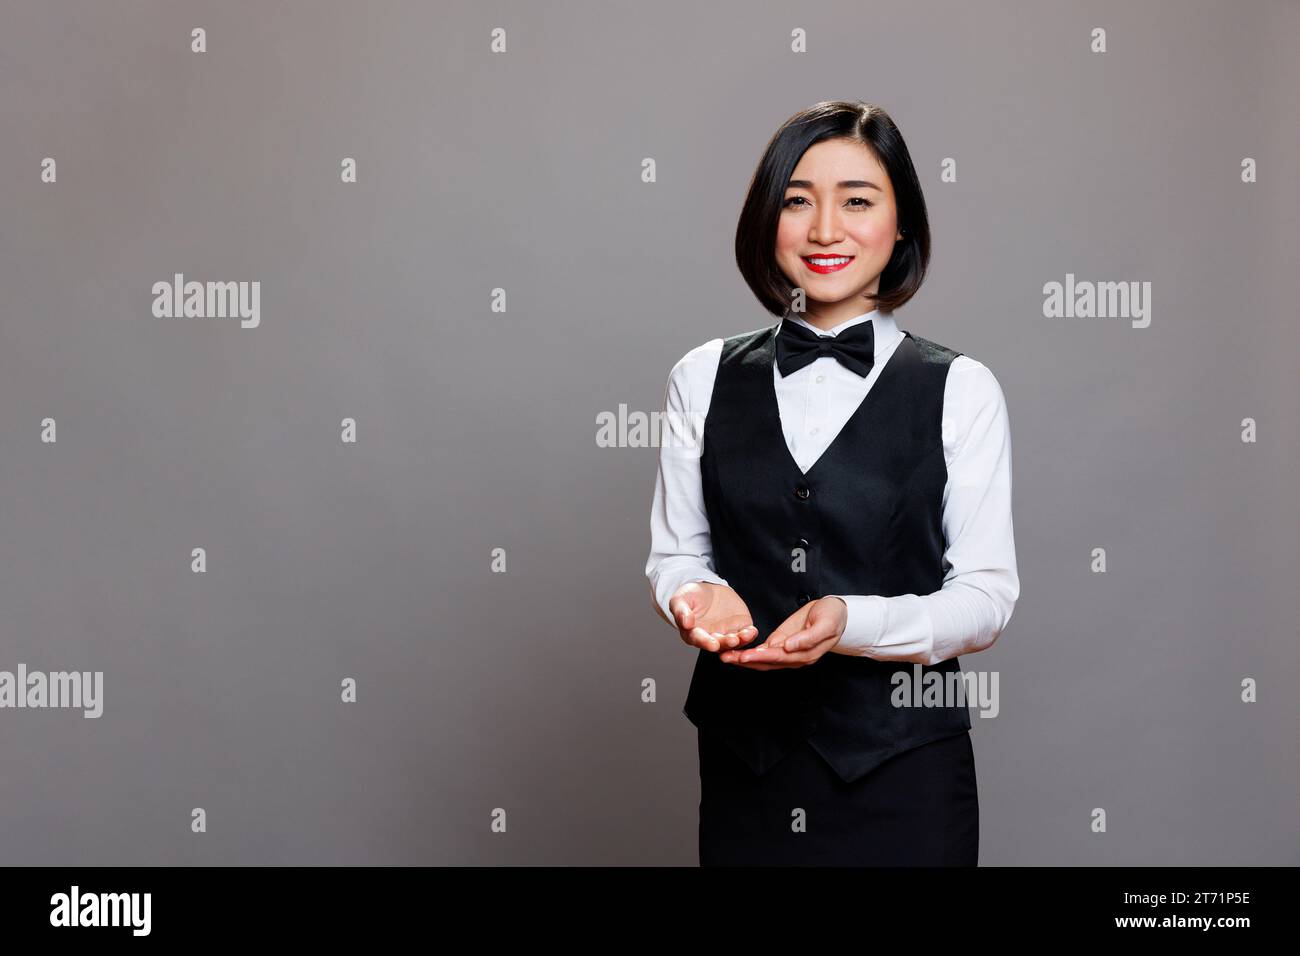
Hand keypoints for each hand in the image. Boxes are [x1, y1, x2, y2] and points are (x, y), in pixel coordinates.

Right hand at [669, 582, 758, 652]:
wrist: (708, 590)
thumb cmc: (691, 596)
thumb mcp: (680, 599)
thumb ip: (681, 611)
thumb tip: (685, 622)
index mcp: (692, 634)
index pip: (698, 640)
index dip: (705, 642)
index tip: (712, 644)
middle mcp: (709, 638)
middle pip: (718, 644)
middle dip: (726, 643)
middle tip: (732, 640)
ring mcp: (725, 635)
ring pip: (733, 643)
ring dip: (740, 641)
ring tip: (746, 635)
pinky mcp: (738, 628)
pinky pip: (744, 635)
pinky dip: (749, 635)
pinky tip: (752, 631)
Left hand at [719, 597, 846, 669]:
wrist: (835, 613)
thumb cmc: (832, 617)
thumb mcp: (825, 624)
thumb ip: (808, 638)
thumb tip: (789, 647)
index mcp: (805, 654)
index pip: (779, 657)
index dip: (761, 657)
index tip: (745, 655)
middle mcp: (794, 657)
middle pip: (767, 662)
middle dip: (746, 661)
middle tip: (727, 657)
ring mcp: (787, 652)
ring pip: (763, 660)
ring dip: (744, 660)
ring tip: (725, 656)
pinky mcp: (783, 644)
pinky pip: (765, 652)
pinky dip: (750, 653)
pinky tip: (736, 652)